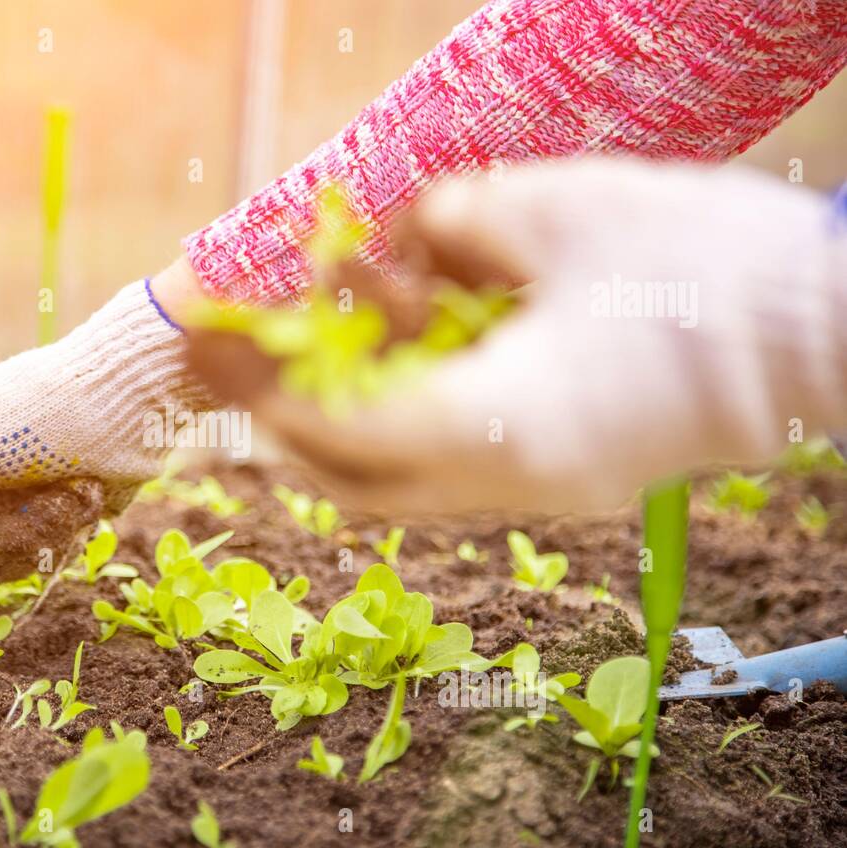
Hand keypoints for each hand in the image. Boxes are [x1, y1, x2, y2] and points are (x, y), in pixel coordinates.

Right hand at [0, 280, 214, 617]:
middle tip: (51, 508)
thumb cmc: (44, 410)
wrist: (133, 394)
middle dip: (9, 542)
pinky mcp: (51, 508)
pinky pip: (49, 551)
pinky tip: (90, 492)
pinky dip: (70, 527)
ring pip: (11, 561)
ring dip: (48, 531)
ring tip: (77, 488)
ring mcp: (7, 499)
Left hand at [223, 158, 846, 513]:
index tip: (202, 342)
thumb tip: (402, 241)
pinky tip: (414, 329)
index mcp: (494, 428)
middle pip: (350, 479)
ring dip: (349, 401)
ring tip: (349, 301)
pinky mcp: (562, 480)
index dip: (255, 386)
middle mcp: (504, 483)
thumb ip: (451, 226)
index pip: (333, 431)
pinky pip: (450, 456)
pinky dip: (408, 404)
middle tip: (243, 350)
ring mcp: (536, 494)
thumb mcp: (557, 214)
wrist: (827, 334)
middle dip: (283, 414)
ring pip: (398, 474)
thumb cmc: (702, 268)